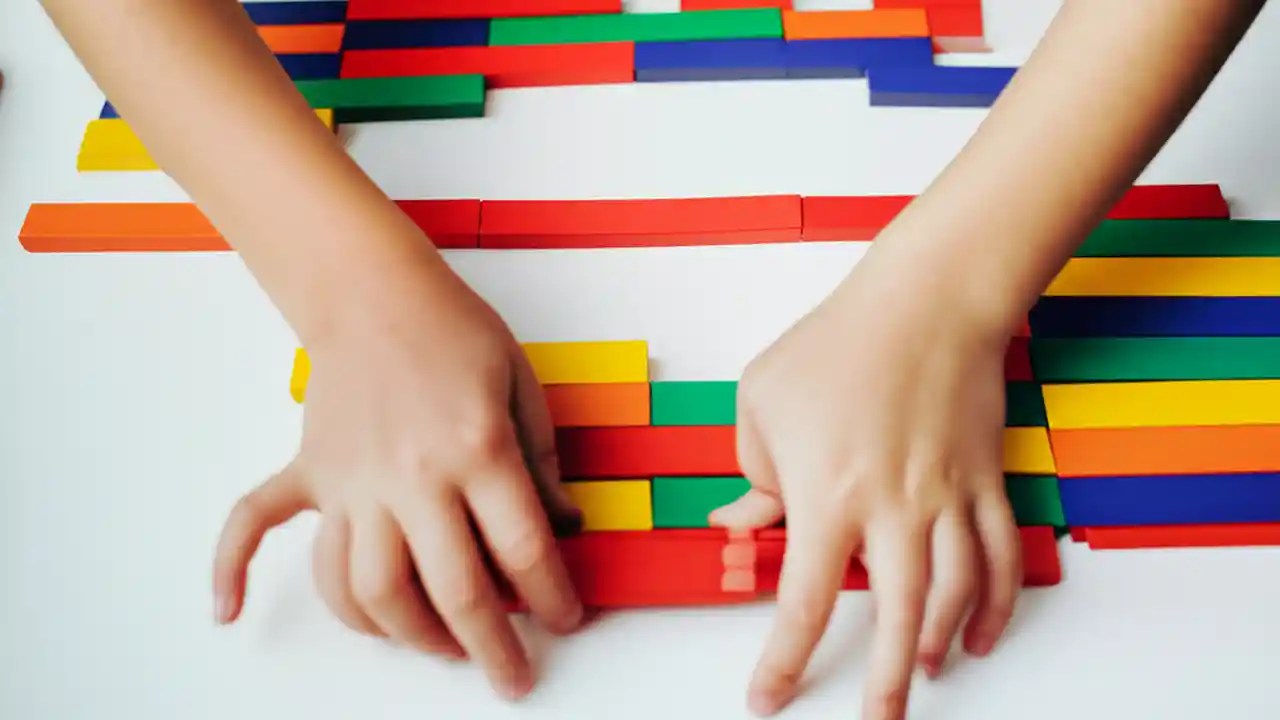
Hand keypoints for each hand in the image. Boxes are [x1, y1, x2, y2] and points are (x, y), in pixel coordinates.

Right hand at [212, 253, 583, 699]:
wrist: (373, 287)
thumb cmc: (451, 330)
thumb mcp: (521, 386)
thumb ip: (543, 463)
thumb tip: (564, 528)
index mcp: (477, 449)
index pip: (522, 549)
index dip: (552, 598)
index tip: (566, 621)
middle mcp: (412, 475)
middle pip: (450, 588)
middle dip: (488, 646)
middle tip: (512, 677)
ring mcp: (352, 480)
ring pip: (366, 587)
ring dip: (402, 633)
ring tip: (436, 646)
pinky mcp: (310, 473)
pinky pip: (255, 525)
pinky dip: (233, 570)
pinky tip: (228, 611)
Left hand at [713, 247, 1022, 718]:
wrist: (924, 301)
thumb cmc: (836, 345)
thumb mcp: (762, 402)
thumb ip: (751, 473)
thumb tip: (741, 522)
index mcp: (828, 495)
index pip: (803, 601)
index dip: (785, 660)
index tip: (769, 700)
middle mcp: (893, 509)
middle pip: (895, 616)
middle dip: (885, 682)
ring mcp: (947, 498)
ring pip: (954, 595)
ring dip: (938, 645)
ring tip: (922, 676)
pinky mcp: (985, 481)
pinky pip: (1001, 556)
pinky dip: (997, 603)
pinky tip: (980, 633)